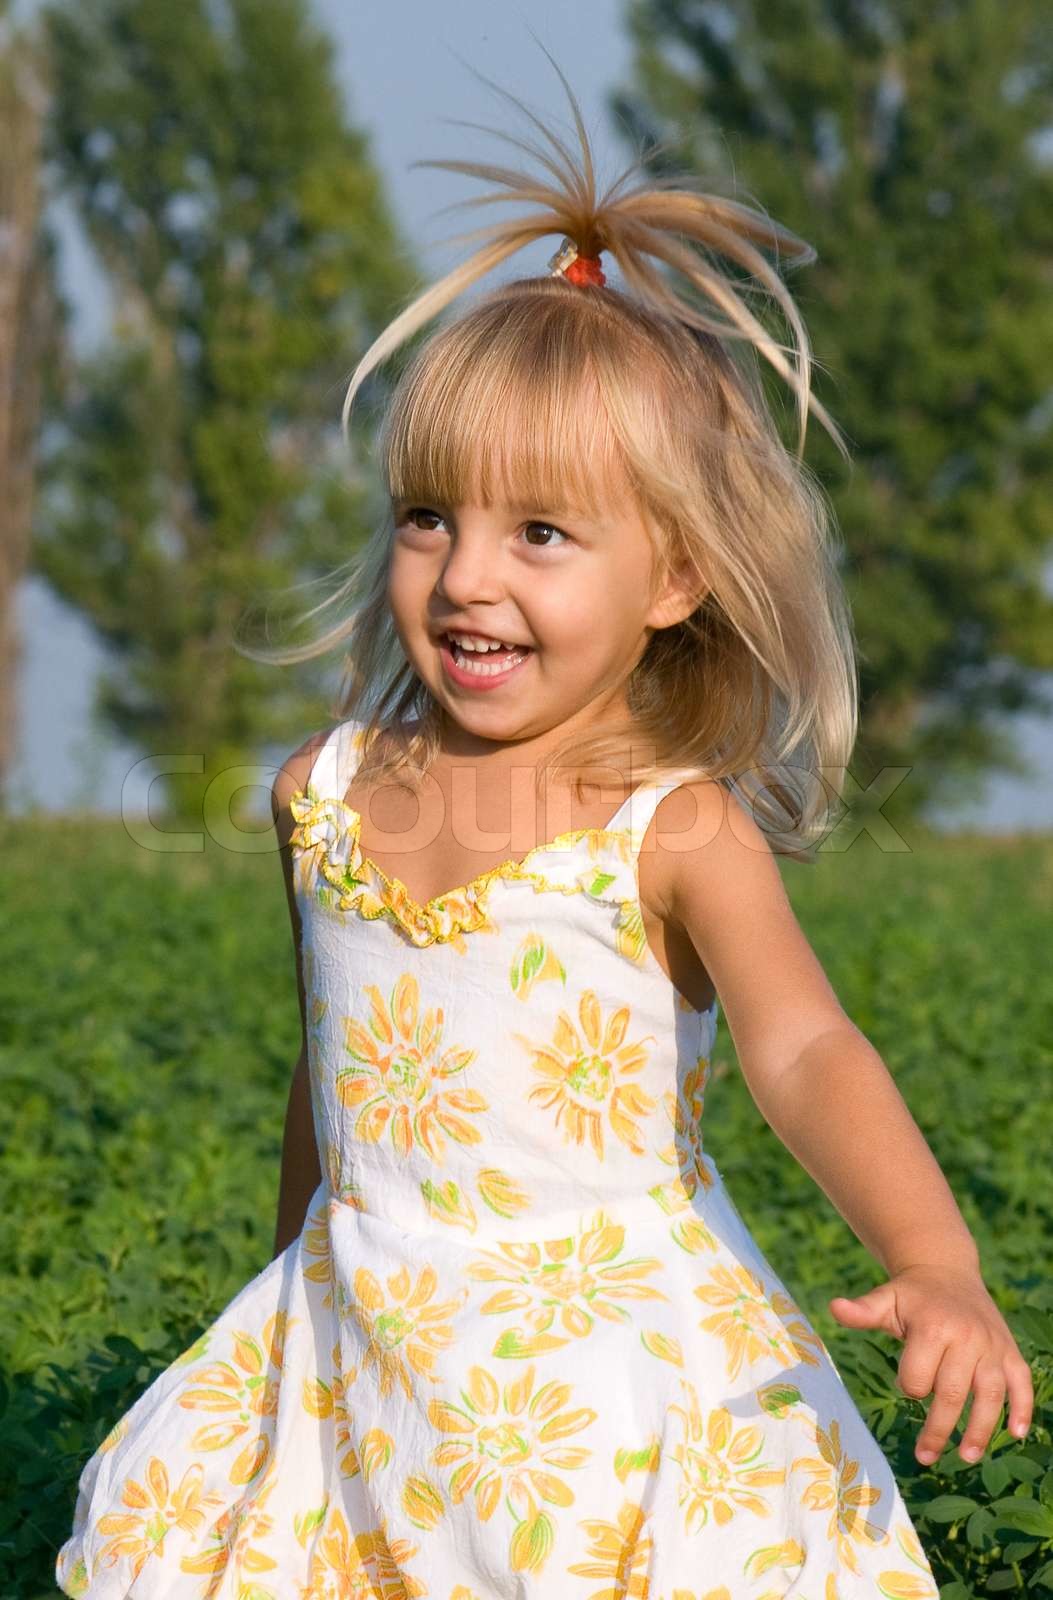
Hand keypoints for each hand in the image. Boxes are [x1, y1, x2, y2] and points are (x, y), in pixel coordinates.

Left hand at [828, 1263, 1033, 1466]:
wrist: (946, 1271)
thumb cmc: (911, 1296)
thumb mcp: (885, 1299)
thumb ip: (862, 1311)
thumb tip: (834, 1307)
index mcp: (933, 1327)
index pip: (919, 1377)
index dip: (909, 1387)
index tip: (906, 1385)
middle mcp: (967, 1337)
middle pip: (952, 1393)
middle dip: (938, 1429)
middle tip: (924, 1457)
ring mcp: (992, 1345)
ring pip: (990, 1395)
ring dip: (980, 1430)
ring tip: (966, 1457)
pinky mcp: (1010, 1351)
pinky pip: (1021, 1383)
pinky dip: (1022, 1408)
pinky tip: (1017, 1433)